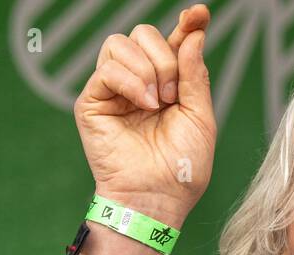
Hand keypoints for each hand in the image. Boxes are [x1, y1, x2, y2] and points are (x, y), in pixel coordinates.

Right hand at [73, 3, 214, 228]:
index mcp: (168, 85)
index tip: (200, 14)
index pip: (173, 41)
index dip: (187, 24)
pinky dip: (130, 81)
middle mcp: (139, 82)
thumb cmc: (182, 167)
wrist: (159, 197)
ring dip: (148, 69)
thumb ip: (195, 74)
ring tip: (158, 104)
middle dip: (166, 59)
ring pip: (122, 43)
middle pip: (143, 33)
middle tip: (174, 96)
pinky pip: (108, 67)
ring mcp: (114, 89)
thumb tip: (194, 34)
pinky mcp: (93, 101)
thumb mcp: (201, 117)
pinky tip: (144, 104)